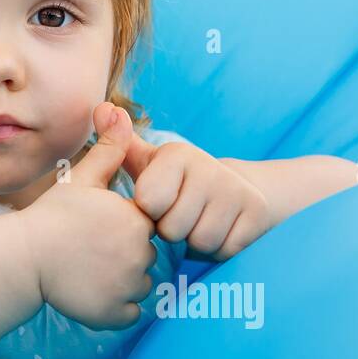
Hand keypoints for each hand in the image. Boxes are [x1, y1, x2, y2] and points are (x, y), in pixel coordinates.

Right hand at [15, 101, 157, 330]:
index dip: (124, 227)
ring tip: (88, 271)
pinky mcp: (116, 314)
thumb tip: (120, 110)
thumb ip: (110, 149)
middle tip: (88, 250)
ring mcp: (128, 287)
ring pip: (140, 285)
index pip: (148, 226)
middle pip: (145, 256)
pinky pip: (130, 313)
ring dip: (121, 282)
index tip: (97, 228)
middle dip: (124, 255)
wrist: (22, 258)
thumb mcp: (81, 178)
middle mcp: (140, 254)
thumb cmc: (51, 215)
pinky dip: (115, 308)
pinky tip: (90, 292)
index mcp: (137, 220)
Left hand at [122, 129, 271, 260]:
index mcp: (178, 154)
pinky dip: (217, 250)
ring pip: (200, 242)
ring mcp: (237, 189)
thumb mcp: (146, 163)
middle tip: (180, 215)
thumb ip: (117, 143)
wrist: (234, 189)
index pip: (149, 204)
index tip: (157, 201)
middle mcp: (211, 166)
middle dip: (172, 230)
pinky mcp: (257, 213)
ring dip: (194, 242)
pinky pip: (224, 250)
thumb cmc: (175, 181)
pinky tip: (218, 230)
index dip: (149, 213)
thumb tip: (100, 108)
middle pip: (173, 229)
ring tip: (197, 222)